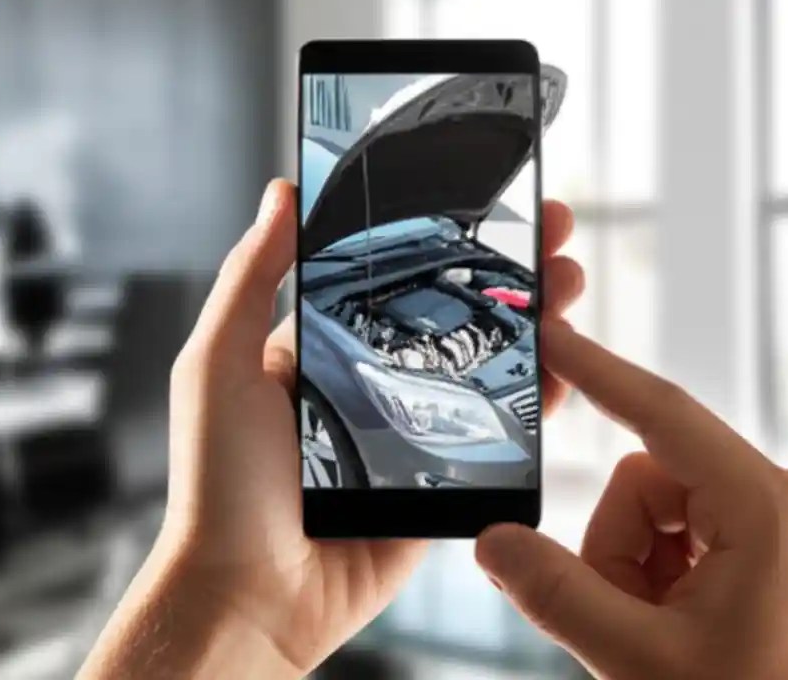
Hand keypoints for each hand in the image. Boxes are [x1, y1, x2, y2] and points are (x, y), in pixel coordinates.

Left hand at [80, 180, 585, 678]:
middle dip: (507, 266)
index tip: (486, 195)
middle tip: (553, 227)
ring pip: (486, 365)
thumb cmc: (218, 482)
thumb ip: (251, 279)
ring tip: (570, 279)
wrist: (249, 594)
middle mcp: (372, 382)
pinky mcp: (442, 483)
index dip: (442, 233)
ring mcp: (412, 431)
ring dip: (535, 321)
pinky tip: (568, 366)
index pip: (394, 272)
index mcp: (322, 346)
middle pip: (454, 311)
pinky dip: (539, 400)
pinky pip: (498, 435)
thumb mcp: (218, 362)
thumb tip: (281, 193)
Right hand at [475, 321, 787, 679]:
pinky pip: (677, 541)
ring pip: (653, 516)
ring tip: (656, 640)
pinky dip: (654, 584)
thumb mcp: (641, 662)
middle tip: (629, 625)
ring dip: (631, 575)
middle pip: (644, 483)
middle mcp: (773, 500)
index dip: (597, 371)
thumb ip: (556, 596)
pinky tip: (674, 636)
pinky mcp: (764, 552)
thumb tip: (494, 543)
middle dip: (615, 550)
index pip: (658, 414)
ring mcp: (771, 526)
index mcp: (761, 506)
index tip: (553, 333)